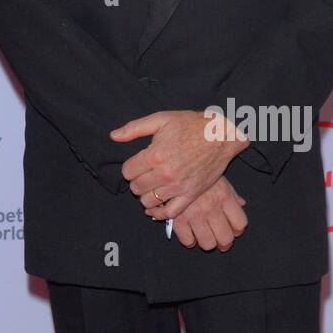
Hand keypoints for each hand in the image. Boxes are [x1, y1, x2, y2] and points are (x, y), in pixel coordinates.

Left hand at [114, 110, 246, 218]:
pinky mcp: (190, 195)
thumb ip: (134, 128)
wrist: (219, 136)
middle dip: (136, 182)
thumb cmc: (190, 125)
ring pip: (149, 202)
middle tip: (143, 175)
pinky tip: (156, 207)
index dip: (129, 168)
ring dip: (145, 196)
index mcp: (155, 155)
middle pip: (136, 188)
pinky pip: (169, 213)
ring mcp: (178, 186)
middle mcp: (165, 173)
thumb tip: (113, 136)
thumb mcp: (161, 119)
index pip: (128, 171)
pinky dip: (159, 213)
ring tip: (150, 187)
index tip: (135, 165)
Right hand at [162, 177, 247, 250]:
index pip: (240, 223)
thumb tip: (241, 203)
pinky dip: (189, 240)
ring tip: (204, 236)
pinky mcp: (177, 219)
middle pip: (225, 238)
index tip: (233, 230)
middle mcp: (211, 208)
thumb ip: (231, 193)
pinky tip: (189, 233)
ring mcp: (194, 215)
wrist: (172, 166)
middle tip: (219, 239)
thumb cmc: (196, 170)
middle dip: (224, 243)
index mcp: (224, 196)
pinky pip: (187, 241)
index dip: (237, 230)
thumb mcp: (217, 177)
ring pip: (208, 244)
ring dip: (207, 242)